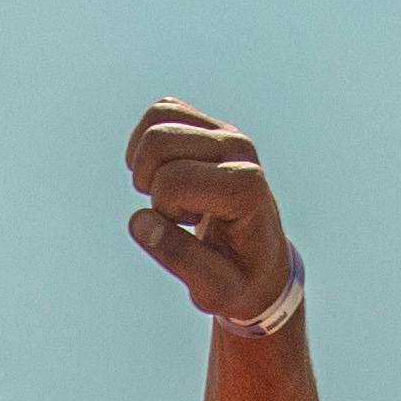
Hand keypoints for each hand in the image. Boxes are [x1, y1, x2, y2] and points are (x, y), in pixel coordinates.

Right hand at [126, 101, 298, 325]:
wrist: (261, 261)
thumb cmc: (240, 278)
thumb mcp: (215, 288)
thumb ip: (178, 257)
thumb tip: (140, 220)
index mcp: (247, 186)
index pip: (173, 180)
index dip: (164, 212)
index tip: (191, 228)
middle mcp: (240, 148)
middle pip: (158, 141)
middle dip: (151, 183)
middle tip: (176, 212)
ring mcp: (226, 132)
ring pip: (156, 121)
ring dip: (147, 163)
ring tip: (171, 193)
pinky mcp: (210, 125)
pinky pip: (160, 111)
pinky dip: (145, 143)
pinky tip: (160, 173)